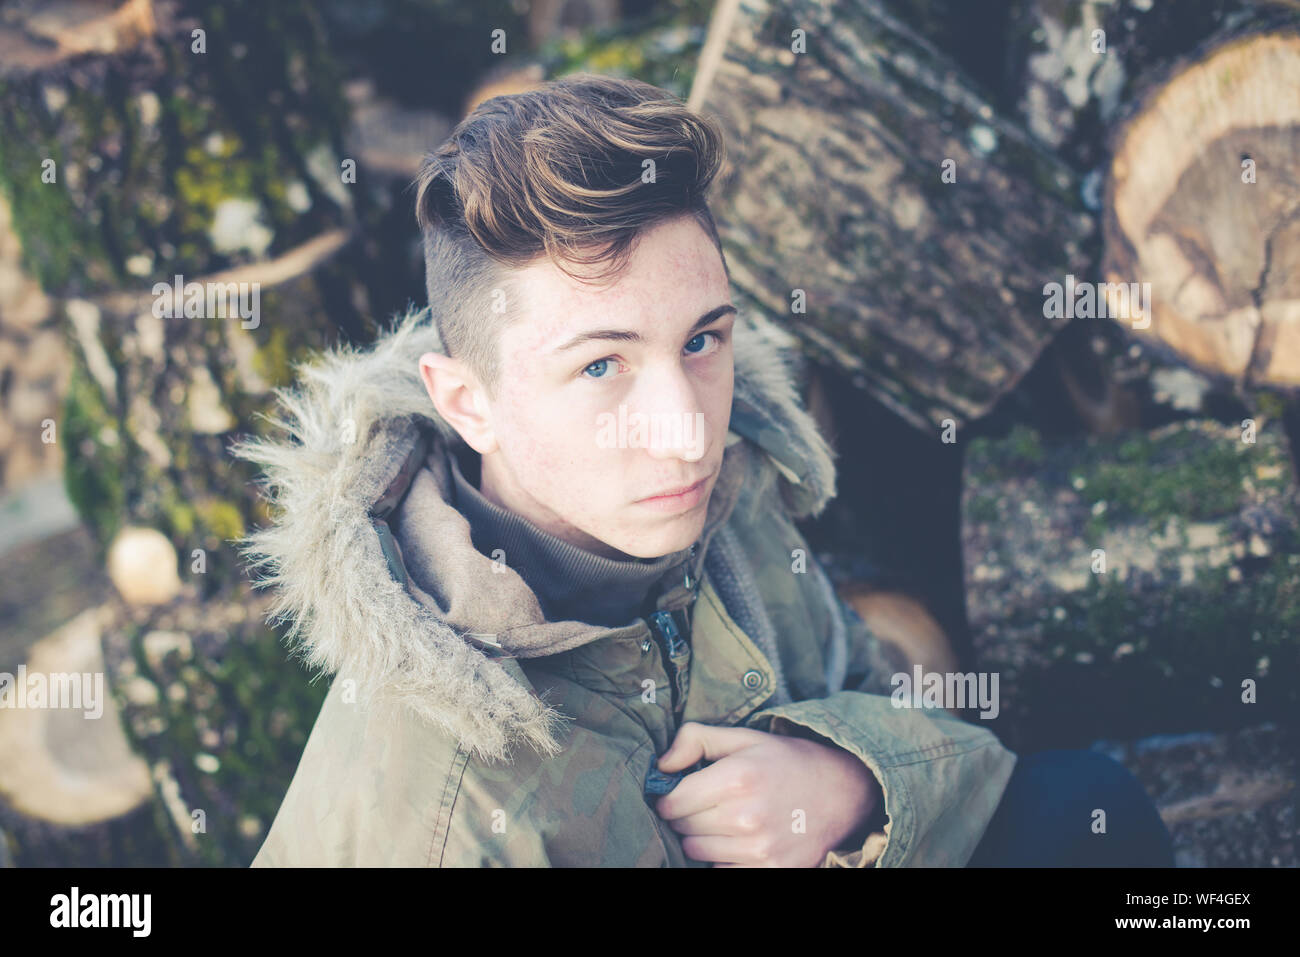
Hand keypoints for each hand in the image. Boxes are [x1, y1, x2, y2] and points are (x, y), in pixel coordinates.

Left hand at [653, 721, 880, 866]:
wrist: (841, 792)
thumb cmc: (785, 761)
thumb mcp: (744, 737)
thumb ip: (695, 740)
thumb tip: (660, 765)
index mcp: (738, 778)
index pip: (673, 802)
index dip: (668, 798)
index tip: (677, 793)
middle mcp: (747, 817)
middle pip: (683, 827)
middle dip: (685, 815)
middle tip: (703, 803)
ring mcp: (760, 850)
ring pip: (696, 852)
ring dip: (700, 837)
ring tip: (721, 819)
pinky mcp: (771, 871)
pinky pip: (721, 869)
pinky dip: (722, 856)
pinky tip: (738, 839)